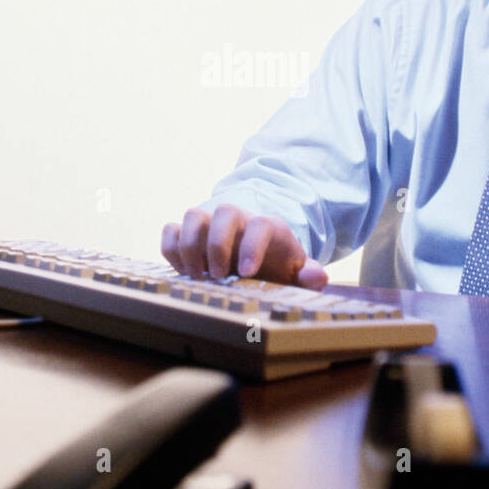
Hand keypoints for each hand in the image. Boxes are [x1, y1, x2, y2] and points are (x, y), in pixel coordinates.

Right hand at [160, 204, 328, 289]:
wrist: (256, 252)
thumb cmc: (276, 264)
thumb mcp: (295, 271)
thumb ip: (307, 275)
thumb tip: (317, 277)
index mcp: (267, 227)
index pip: (261, 225)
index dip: (252, 246)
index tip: (246, 272)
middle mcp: (237, 219)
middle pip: (224, 212)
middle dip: (217, 244)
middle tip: (218, 276)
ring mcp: (210, 223)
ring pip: (193, 215)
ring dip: (190, 246)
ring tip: (197, 276)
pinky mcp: (188, 232)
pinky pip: (171, 229)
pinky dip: (171, 248)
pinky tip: (183, 271)